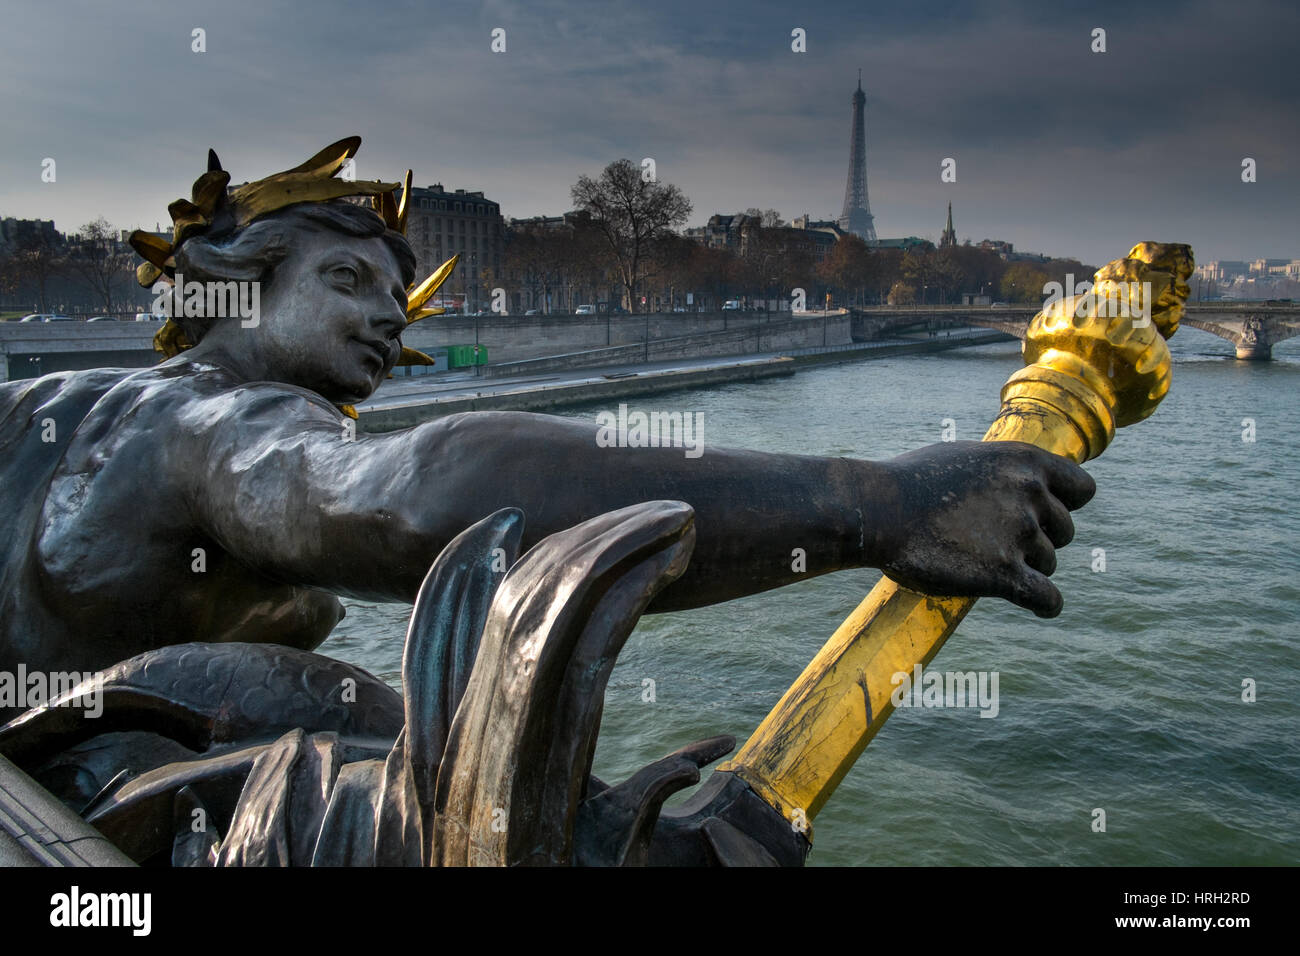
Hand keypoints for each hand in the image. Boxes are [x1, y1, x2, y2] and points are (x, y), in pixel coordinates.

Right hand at [876, 441, 1095, 617]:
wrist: (878, 511)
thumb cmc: (908, 481)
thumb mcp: (963, 457)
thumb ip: (999, 470)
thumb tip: (1012, 481)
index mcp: (1025, 462)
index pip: (1082, 489)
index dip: (1065, 504)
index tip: (1043, 515)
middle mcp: (1030, 495)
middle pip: (1063, 531)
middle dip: (1040, 539)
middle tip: (1000, 544)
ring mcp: (1019, 534)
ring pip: (1049, 564)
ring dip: (1026, 568)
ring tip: (987, 566)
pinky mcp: (1003, 573)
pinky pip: (1047, 599)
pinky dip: (1046, 605)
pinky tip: (1038, 606)